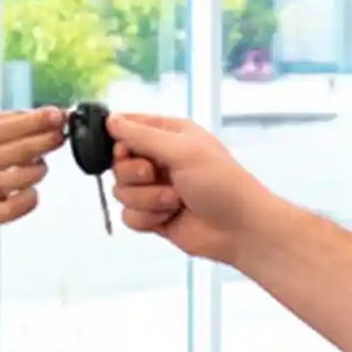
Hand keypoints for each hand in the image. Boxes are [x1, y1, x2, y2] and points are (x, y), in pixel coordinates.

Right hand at [0, 107, 66, 230]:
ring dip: (39, 168)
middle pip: (21, 152)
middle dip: (47, 141)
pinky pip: (19, 207)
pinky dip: (31, 196)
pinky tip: (29, 188)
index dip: (39, 121)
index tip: (59, 115)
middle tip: (61, 135)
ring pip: (23, 179)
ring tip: (38, 163)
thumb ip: (9, 121)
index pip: (12, 127)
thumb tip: (49, 116)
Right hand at [106, 113, 277, 265]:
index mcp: (168, 135)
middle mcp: (159, 160)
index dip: (119, 140)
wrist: (240, 230)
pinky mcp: (153, 215)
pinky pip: (128, 216)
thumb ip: (142, 136)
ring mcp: (155, 189)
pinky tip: (170, 217)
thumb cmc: (222, 183)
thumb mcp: (182, 150)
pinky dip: (148, 218)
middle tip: (155, 175)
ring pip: (121, 191)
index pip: (126, 127)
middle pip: (117, 163)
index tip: (126, 151)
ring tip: (174, 201)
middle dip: (134, 174)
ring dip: (147, 199)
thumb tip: (111, 120)